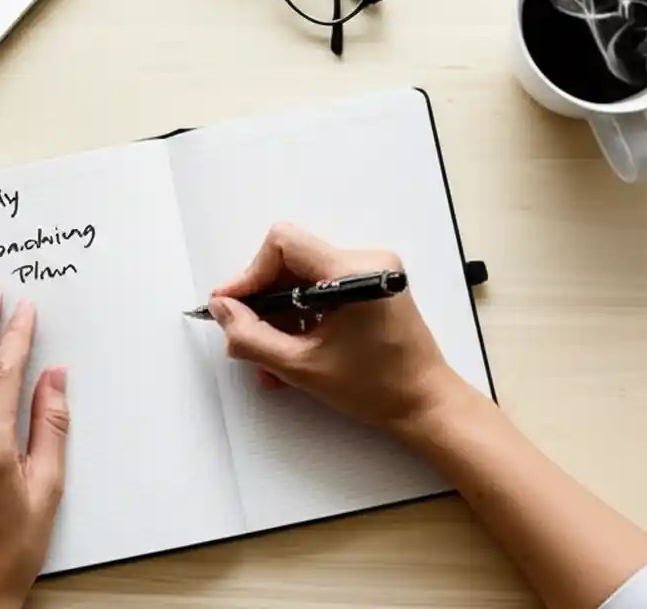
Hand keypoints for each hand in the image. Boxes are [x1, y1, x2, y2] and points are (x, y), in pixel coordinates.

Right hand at [207, 223, 475, 437]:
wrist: (425, 403)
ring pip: (301, 278)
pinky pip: (320, 289)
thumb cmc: (377, 387)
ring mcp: (371, 271)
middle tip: (245, 337)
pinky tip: (291, 352)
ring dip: (279, 316)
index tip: (231, 307)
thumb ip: (251, 337)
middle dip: (263, 302)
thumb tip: (221, 310)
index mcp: (353, 272)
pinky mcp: (371, 286)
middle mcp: (365, 261)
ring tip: (268, 359)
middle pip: (290, 261)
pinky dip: (300, 318)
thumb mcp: (301, 367)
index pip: (283, 245)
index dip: (250, 274)